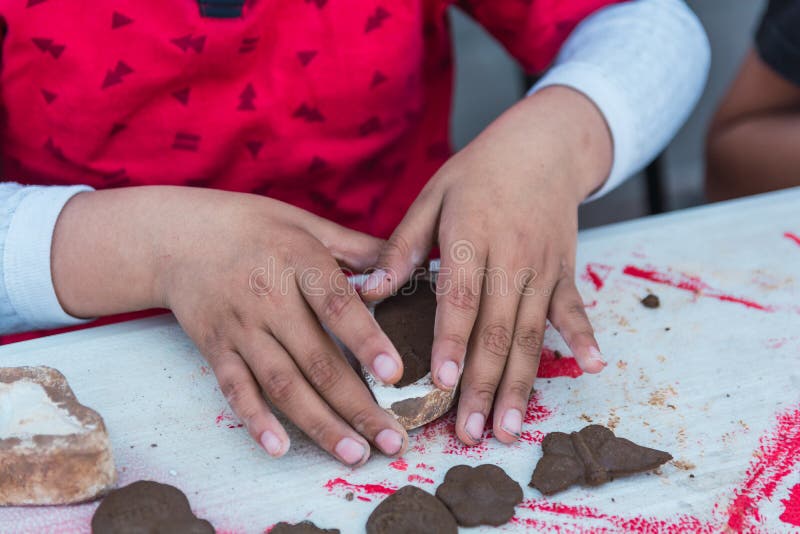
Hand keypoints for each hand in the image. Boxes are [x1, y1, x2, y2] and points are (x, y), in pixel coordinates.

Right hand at [52, 187, 407, 464]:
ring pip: (283, 384)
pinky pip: (235, 389)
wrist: (175, 236)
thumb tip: (407, 264)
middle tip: (393, 438)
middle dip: (357, 405)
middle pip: (317, 359)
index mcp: (299, 261)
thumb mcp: (305, 222)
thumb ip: (357, 247)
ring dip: (320, 424)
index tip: (394, 374)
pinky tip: (280, 448)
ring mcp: (240, 327)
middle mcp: (270, 298)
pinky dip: (255, 420)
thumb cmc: (252, 226)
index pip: (336, 305)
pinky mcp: (215, 348)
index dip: (366, 340)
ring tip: (354, 453)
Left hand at [361, 87, 612, 444]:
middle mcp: (511, 257)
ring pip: (531, 333)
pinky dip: (583, 337)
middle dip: (483, 386)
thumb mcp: (432, 197)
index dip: (450, 343)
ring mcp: (543, 267)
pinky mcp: (565, 271)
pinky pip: (573, 308)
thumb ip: (402, 247)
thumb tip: (370, 291)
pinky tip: (592, 367)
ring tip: (511, 427)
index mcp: (470, 238)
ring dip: (522, 383)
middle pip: (496, 330)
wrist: (542, 146)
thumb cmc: (478, 172)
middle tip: (471, 432)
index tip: (440, 384)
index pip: (459, 299)